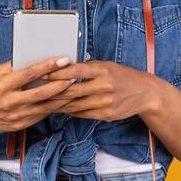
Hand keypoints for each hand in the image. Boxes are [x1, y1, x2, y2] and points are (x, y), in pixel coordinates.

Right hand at [0, 57, 77, 135]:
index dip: (47, 66)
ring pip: (44, 107)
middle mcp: (9, 102)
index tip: (62, 59)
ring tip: (73, 87)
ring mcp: (14, 116)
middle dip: (60, 84)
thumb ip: (10, 67)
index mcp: (1, 86)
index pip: (28, 74)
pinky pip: (39, 116)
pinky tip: (61, 100)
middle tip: (74, 75)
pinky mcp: (18, 126)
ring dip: (61, 97)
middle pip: (41, 93)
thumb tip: (30, 58)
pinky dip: (52, 107)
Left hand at [41, 58, 160, 121]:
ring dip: (57, 104)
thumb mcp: (107, 66)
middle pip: (71, 91)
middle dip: (52, 92)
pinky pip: (82, 114)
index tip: (41, 73)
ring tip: (42, 102)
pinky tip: (58, 109)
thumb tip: (62, 68)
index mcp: (102, 70)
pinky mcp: (106, 115)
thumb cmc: (122, 75)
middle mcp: (104, 86)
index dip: (57, 73)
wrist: (145, 93)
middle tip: (35, 91)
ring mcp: (105, 102)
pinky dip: (69, 111)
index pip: (75, 71)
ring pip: (74, 105)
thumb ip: (87, 68)